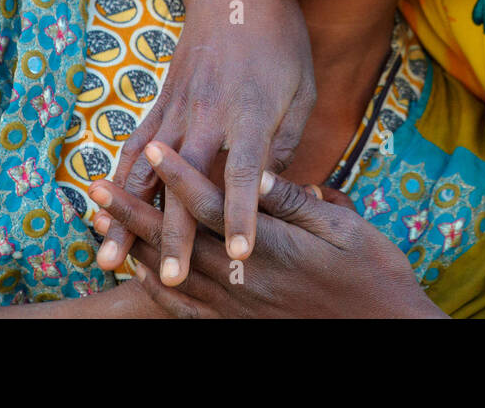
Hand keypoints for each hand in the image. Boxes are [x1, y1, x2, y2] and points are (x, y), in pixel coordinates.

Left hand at [92, 145, 445, 318]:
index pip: (214, 204)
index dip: (180, 176)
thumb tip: (258, 171)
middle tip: (97, 187)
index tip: (153, 149)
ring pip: (172, 274)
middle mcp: (247, 280)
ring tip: (101, 223)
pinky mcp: (238, 327)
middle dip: (135, 209)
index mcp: (274, 246)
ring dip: (133, 245)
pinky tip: (135, 270)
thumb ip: (297, 203)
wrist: (386, 334)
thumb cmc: (375, 275)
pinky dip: (152, 288)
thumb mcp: (347, 229)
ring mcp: (239, 309)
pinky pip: (184, 310)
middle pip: (178, 239)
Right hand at [97, 0, 315, 285]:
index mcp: (251, 114)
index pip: (245, 174)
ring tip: (110, 262)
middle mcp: (208, 116)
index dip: (242, 216)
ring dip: (128, 220)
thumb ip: (286, 143)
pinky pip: (133, 150)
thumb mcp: (301, 89)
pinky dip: (117, 185)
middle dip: (178, 235)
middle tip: (173, 280)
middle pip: (187, 185)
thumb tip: (273, 192)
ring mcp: (177, 110)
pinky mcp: (160, 104)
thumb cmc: (280, 41)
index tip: (240, 255)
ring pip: (145, 174)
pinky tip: (102, 214)